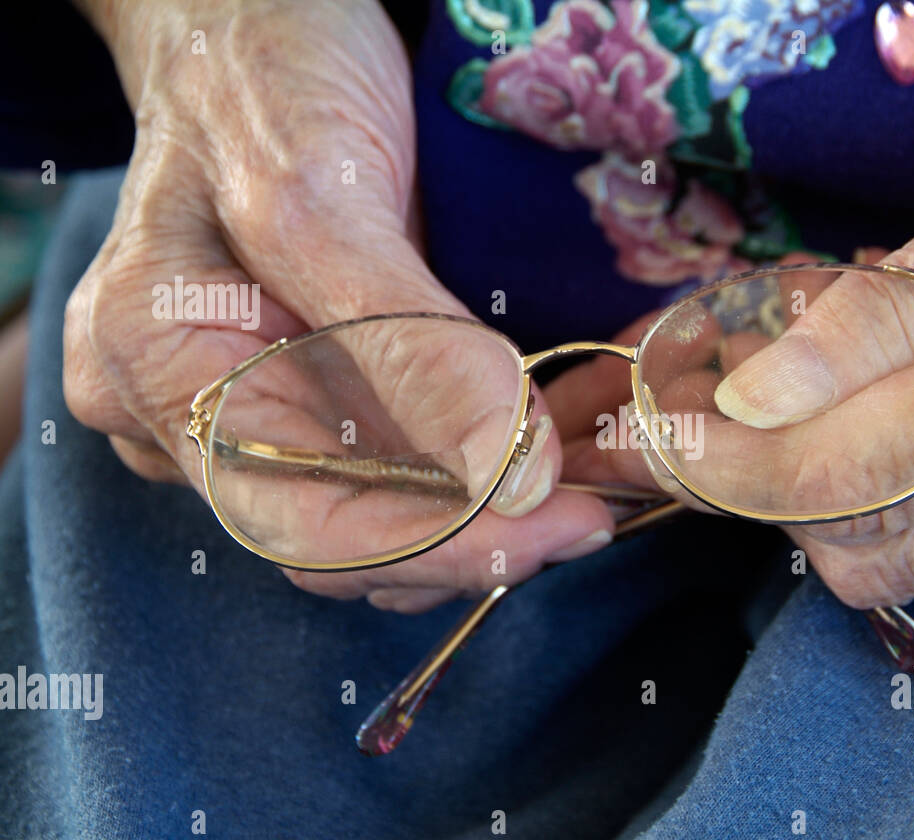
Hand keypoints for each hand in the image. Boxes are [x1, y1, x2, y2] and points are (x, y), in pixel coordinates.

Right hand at [64, 0, 611, 611]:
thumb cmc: (267, 79)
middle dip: (473, 538)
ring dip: (482, 514)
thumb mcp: (326, 199)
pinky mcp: (307, 389)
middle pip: (339, 536)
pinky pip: (393, 464)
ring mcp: (247, 405)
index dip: (441, 546)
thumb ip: (408, 343)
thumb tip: (509, 480)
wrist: (257, 17)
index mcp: (155, 370)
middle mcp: (185, 412)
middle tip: (590, 511)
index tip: (565, 523)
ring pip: (374, 513)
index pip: (302, 522)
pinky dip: (472, 471)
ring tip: (583, 482)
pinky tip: (545, 449)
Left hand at [555, 11, 913, 609]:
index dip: (738, 462)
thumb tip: (772, 389)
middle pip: (882, 539)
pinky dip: (904, 497)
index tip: (652, 431)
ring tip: (778, 408)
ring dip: (823, 499)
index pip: (867, 467)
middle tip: (699, 407)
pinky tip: (882, 422)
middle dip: (761, 485)